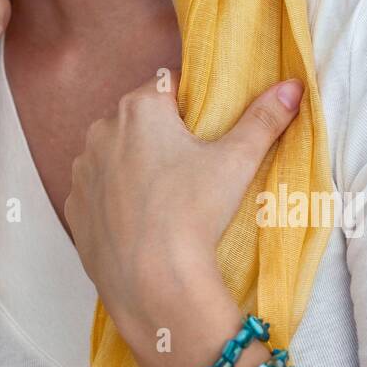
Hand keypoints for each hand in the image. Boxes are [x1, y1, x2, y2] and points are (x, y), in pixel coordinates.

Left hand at [63, 70, 304, 337]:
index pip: (167, 86)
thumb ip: (264, 119)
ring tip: (167, 197)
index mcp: (139, 109)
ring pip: (115, 155)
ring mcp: (83, 170)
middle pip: (138, 120)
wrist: (152, 281)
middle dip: (161, 136)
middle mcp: (101, 130)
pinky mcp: (74, 206)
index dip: (188, 106)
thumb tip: (292, 87)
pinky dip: (115, 199)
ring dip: (134, 165)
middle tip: (191, 168)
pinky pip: (98, 191)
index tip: (204, 132)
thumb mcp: (236, 161)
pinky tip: (141, 220)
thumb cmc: (194, 213)